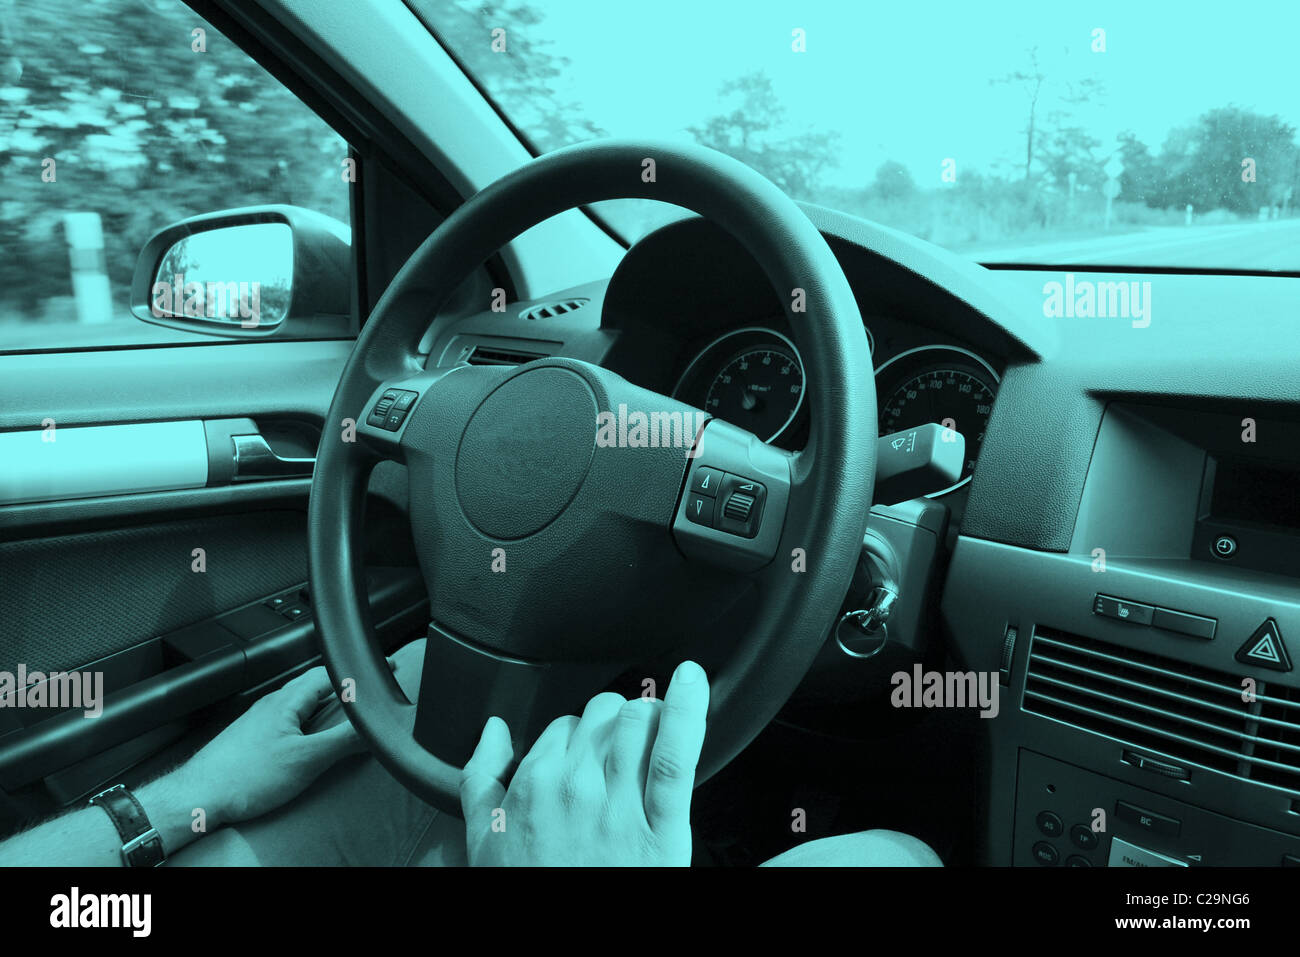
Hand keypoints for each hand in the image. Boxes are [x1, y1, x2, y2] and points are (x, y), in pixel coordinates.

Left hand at [177, 665, 365, 827]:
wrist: (198, 798)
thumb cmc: (242, 778)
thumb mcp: (305, 760)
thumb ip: (343, 741)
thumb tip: (376, 730)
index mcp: (286, 701)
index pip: (330, 675)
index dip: (358, 675)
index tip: (381, 674)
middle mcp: (271, 705)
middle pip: (314, 685)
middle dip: (342, 686)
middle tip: (365, 693)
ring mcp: (260, 721)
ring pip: (300, 702)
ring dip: (324, 702)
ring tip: (344, 713)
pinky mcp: (252, 739)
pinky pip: (288, 720)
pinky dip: (308, 721)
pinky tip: (310, 739)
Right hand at [459, 660, 708, 865]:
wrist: (570, 950)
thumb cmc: (530, 890)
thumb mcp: (484, 842)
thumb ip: (482, 778)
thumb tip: (493, 730)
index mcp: (533, 784)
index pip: (565, 724)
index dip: (579, 738)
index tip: (585, 757)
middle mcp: (575, 785)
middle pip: (604, 714)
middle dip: (613, 722)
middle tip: (619, 751)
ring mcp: (620, 803)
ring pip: (637, 722)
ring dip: (648, 716)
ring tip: (653, 732)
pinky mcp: (662, 826)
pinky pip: (676, 753)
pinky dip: (687, 710)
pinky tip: (691, 681)